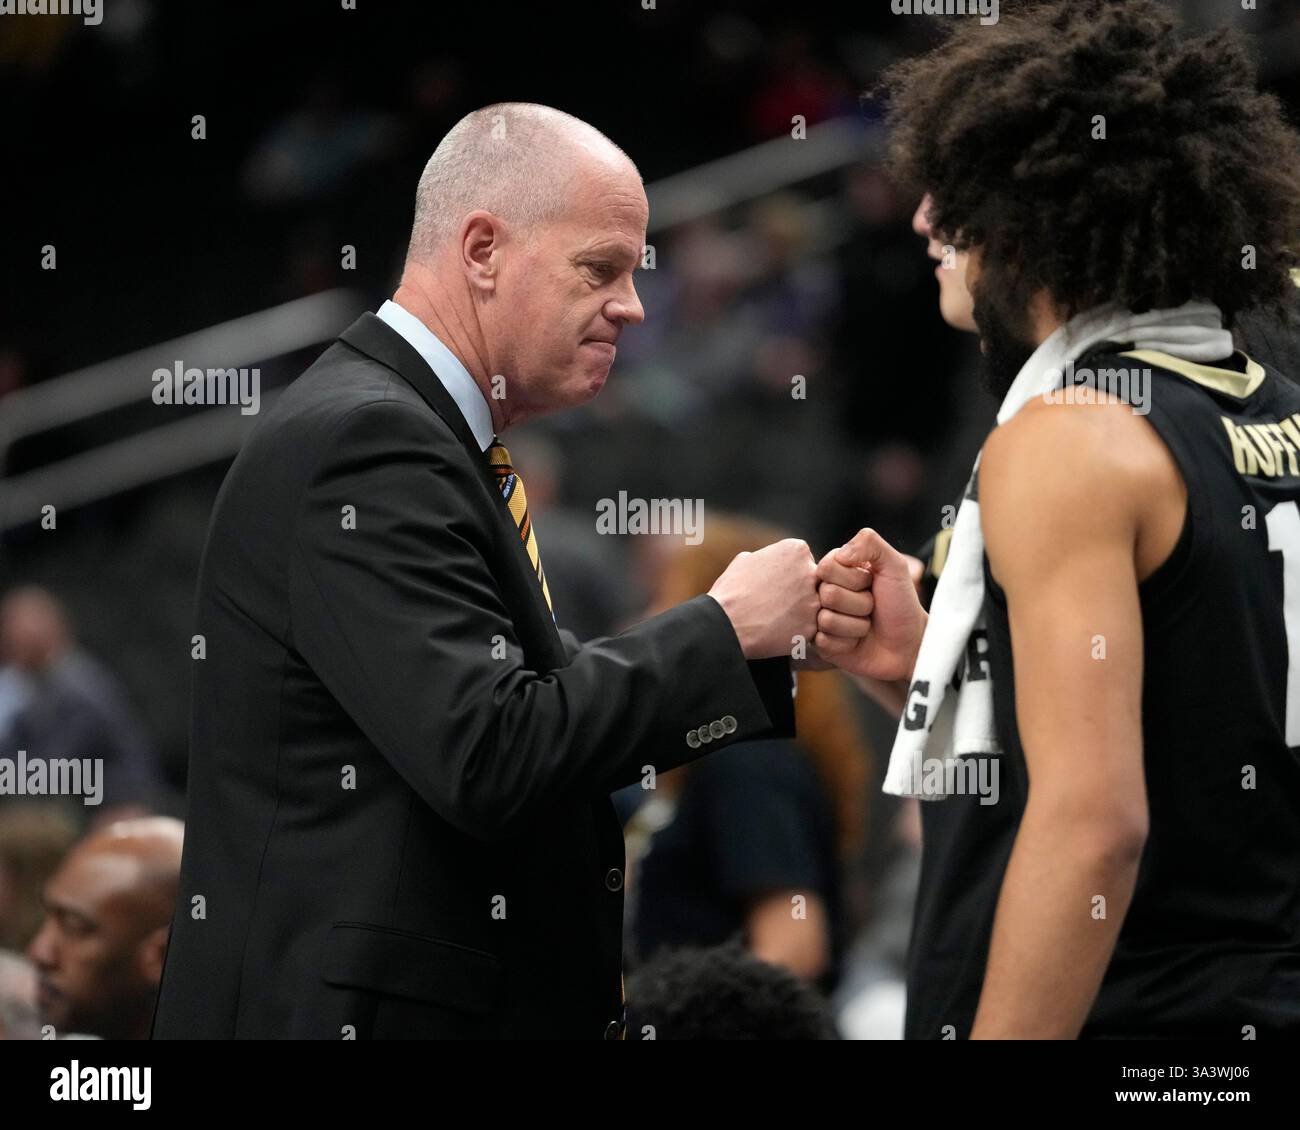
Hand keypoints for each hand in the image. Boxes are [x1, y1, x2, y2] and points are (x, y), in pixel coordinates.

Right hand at [708, 538, 818, 659]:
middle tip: (779, 603)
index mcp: (796, 550)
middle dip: (800, 592)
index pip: (805, 560)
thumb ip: (768, 556)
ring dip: (800, 612)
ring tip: (776, 619)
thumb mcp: (745, 560)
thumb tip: (773, 559)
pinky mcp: (812, 627)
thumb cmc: (731, 591)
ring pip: (815, 606)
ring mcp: (814, 601)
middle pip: (815, 582)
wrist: (725, 624)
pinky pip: (810, 629)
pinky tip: (778, 632)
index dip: (791, 574)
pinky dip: (797, 631)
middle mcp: (811, 572)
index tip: (777, 584)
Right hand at [813, 528, 926, 682]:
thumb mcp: (894, 565)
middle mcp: (824, 592)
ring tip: (867, 625)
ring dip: (856, 625)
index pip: (827, 567)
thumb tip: (840, 553)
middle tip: (872, 606)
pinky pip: (824, 641)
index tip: (870, 583)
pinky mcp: (821, 644)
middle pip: (827, 594)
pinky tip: (857, 642)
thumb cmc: (901, 604)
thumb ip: (869, 543)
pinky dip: (847, 643)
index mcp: (837, 570)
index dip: (853, 578)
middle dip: (859, 603)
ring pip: (826, 619)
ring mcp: (821, 618)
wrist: (910, 644)